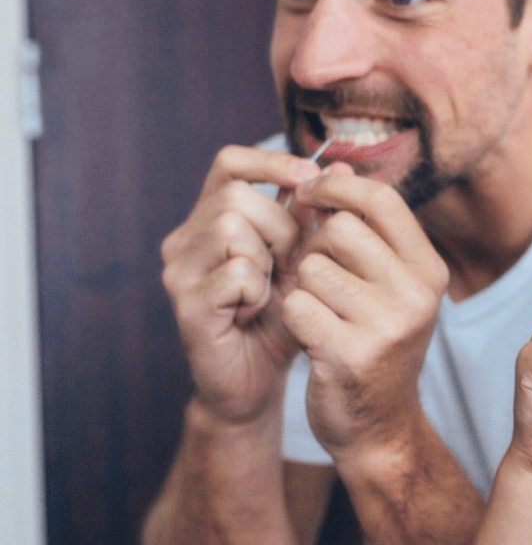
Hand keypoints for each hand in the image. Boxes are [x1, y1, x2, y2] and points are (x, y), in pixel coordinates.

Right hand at [160, 145, 321, 423]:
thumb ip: (313, 215)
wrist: (257, 381)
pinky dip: (258, 291)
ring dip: (268, 259)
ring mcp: (179, 272)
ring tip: (270, 289)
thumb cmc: (281, 317)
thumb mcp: (303, 259)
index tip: (309, 177)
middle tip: (288, 263)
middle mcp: (185, 239)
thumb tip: (340, 165)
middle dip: (279, 226)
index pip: (229, 163)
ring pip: (231, 228)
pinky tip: (255, 312)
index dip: (270, 162)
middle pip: (236, 196)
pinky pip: (236, 273)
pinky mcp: (185, 304)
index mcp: (209, 220)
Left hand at [281, 163, 449, 459]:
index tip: (310, 195)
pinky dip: (291, 317)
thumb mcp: (384, 283)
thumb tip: (334, 165)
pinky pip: (296, 306)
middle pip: (340, 230)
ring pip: (312, 268)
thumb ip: (362, 228)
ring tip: (316, 310)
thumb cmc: (374, 342)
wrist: (378, 427)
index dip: (337, 188)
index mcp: (430, 269)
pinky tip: (308, 336)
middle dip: (314, 247)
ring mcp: (387, 327)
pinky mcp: (350, 355)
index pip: (381, 200)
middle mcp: (417, 294)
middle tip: (314, 274)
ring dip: (300, 286)